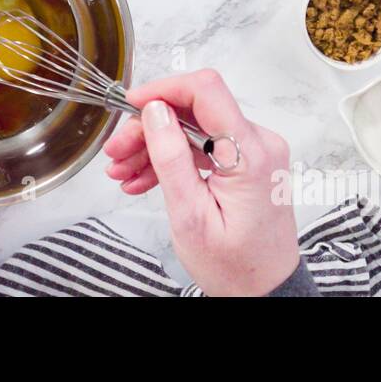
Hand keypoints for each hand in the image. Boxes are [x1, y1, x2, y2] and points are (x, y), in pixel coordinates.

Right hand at [103, 69, 299, 295]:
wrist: (264, 291)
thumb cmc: (234, 265)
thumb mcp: (190, 215)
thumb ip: (171, 158)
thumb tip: (155, 110)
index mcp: (249, 154)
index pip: (206, 91)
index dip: (163, 89)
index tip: (131, 104)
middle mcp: (258, 144)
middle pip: (194, 110)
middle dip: (148, 126)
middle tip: (116, 152)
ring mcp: (254, 152)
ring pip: (194, 128)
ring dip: (154, 144)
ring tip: (123, 171)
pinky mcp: (247, 162)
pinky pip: (203, 145)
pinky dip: (173, 157)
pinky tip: (143, 177)